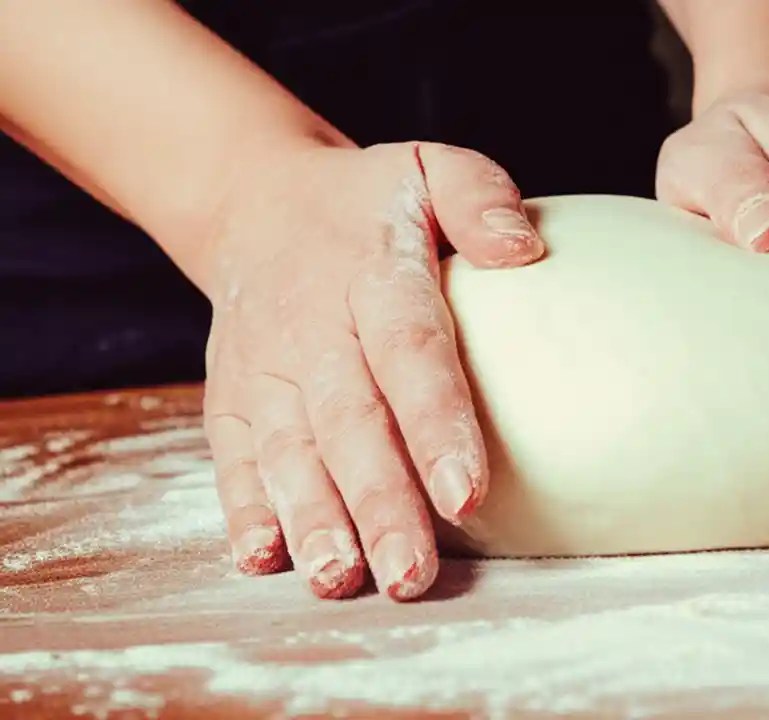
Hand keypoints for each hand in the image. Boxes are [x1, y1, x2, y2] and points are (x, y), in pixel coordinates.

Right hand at [202, 141, 543, 599]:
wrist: (257, 200)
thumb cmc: (368, 200)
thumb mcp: (430, 166)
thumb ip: (480, 197)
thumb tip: (526, 250)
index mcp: (372, 273)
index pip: (410, 353)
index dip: (437, 426)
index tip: (468, 495)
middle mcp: (313, 327)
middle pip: (349, 423)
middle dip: (380, 504)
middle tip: (412, 575)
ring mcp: (265, 366)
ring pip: (289, 451)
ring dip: (314, 520)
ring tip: (341, 580)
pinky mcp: (232, 396)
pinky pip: (233, 454)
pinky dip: (244, 506)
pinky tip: (263, 557)